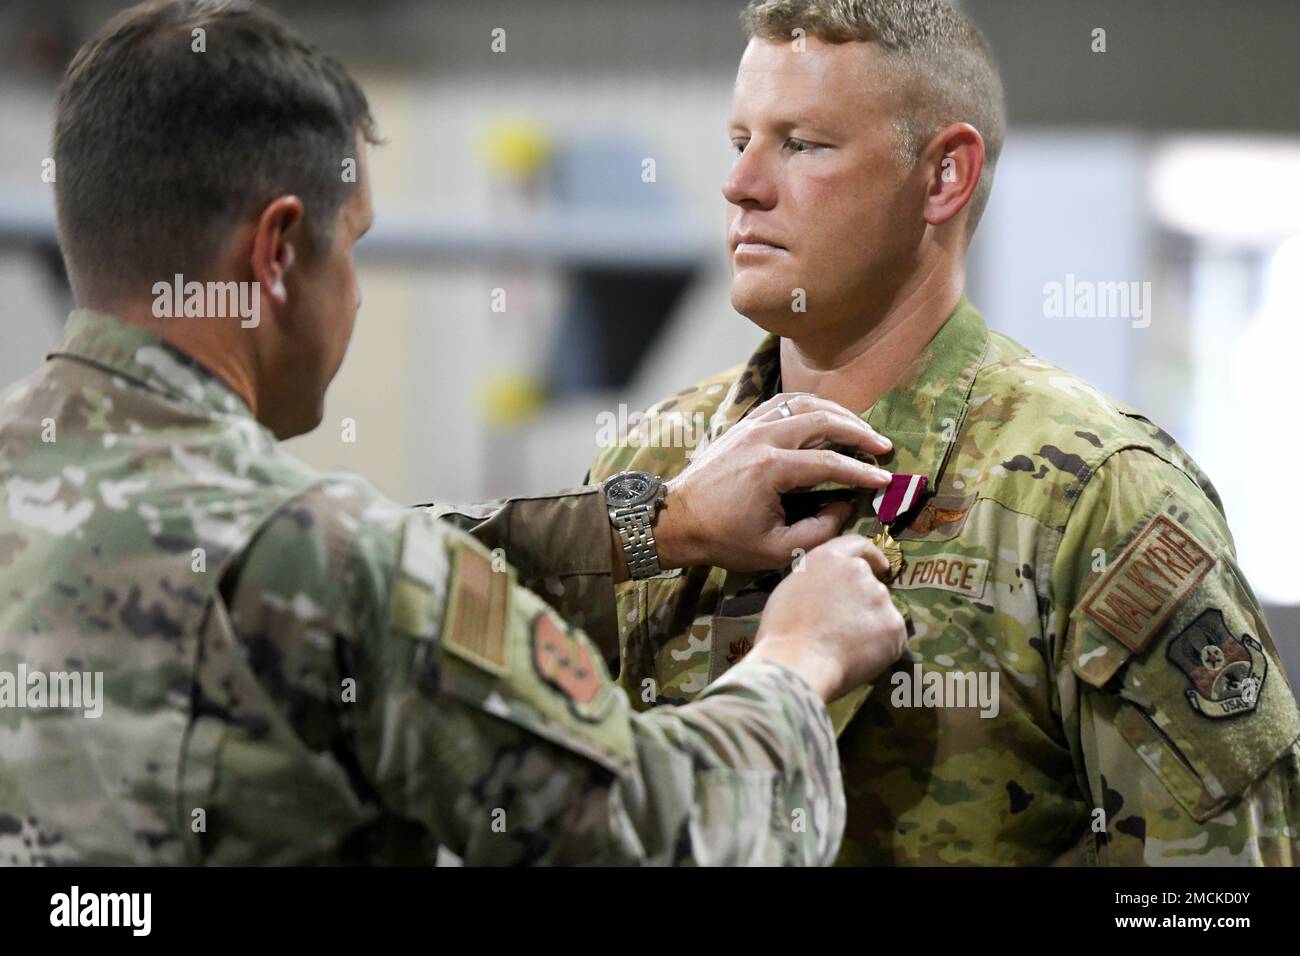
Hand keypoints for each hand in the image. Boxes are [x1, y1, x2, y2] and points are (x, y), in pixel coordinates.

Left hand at [655, 392, 893, 571]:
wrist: (676, 520)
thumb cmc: (722, 538)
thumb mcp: (774, 549)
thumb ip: (817, 530)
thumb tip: (844, 505)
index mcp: (770, 469)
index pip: (829, 463)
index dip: (861, 471)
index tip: (884, 479)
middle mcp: (762, 439)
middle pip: (822, 420)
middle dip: (858, 432)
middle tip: (882, 446)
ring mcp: (750, 426)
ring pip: (803, 403)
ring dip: (837, 412)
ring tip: (862, 428)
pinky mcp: (743, 424)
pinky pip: (784, 403)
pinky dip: (810, 406)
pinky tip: (827, 417)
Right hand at [747, 535, 908, 701]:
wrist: (796, 662)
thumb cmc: (782, 630)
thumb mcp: (792, 588)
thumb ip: (818, 580)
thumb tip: (830, 594)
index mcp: (831, 558)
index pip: (858, 545)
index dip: (872, 556)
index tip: (881, 567)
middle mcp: (859, 572)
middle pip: (870, 583)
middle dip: (862, 602)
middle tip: (845, 627)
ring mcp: (880, 598)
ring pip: (881, 612)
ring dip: (870, 625)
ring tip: (847, 647)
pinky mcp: (894, 626)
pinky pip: (891, 637)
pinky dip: (880, 647)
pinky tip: (858, 658)